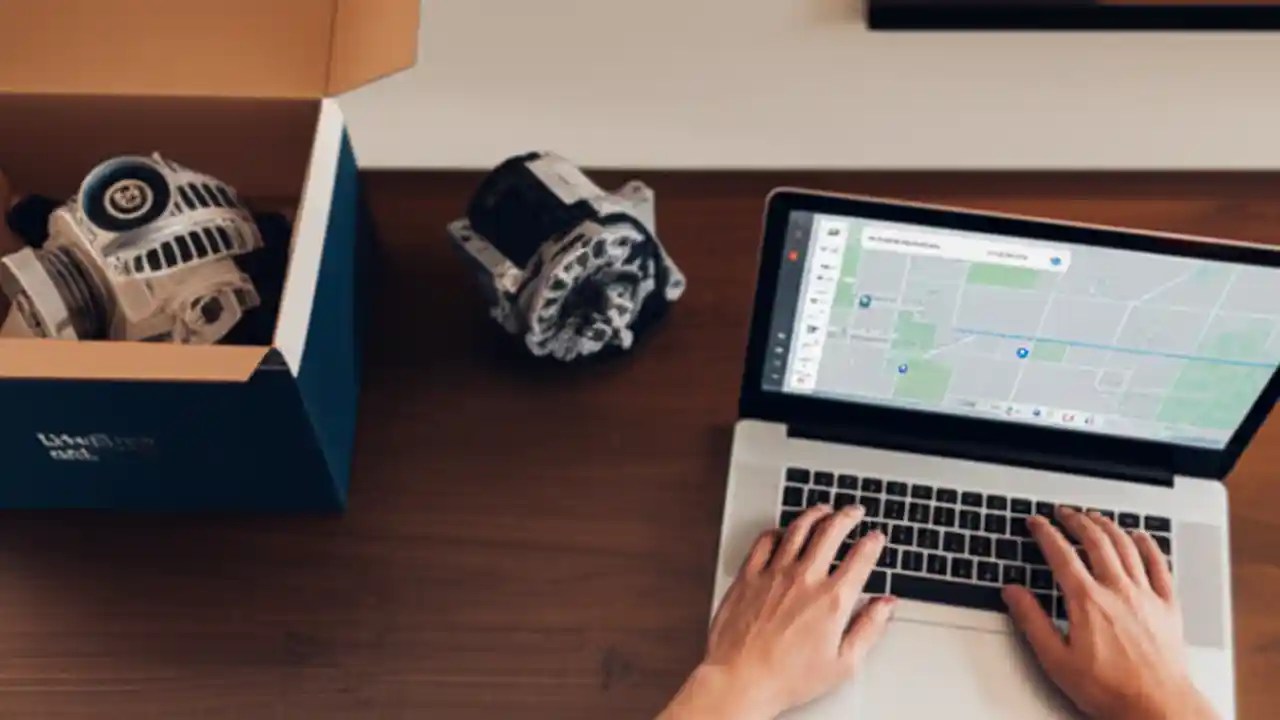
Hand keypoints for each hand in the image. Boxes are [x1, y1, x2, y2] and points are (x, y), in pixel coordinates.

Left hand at [659, 504, 895, 719]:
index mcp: (832, 600)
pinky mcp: (748, 575)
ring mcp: (774, 573)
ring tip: (823, 509)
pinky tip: (782, 531)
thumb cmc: (788, 678)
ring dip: (814, 514)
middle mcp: (804, 579)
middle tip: (854, 512)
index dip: (872, 543)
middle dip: (847, 516)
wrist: (740, 679)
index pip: (860, 558)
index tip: (876, 537)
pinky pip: (764, 541)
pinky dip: (777, 531)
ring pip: (798, 529)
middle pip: (831, 532)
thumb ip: (869, 629)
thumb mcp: (843, 663)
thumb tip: (886, 606)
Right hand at [1003, 507, 1215, 719]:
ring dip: (1107, 525)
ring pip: (1125, 545)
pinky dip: (1148, 544)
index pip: (1061, 553)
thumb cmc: (1110, 690)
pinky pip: (1159, 564)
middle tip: (1063, 512)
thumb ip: (1032, 621)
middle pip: (1095, 540)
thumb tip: (1014, 593)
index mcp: (1087, 601)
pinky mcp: (1167, 605)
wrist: (1157, 707)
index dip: (1045, 532)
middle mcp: (1117, 591)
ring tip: (1094, 517)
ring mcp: (1145, 595)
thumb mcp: (1056, 660)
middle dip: (1075, 520)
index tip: (1037, 522)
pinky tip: (1140, 536)